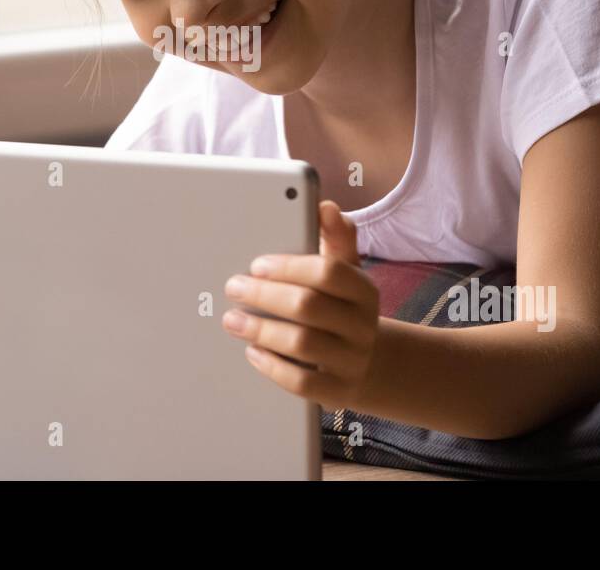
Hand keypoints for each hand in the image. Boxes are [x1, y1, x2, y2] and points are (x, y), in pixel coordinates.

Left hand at [221, 199, 380, 405]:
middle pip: (309, 306)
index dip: (289, 266)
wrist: (367, 363)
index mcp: (363, 290)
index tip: (256, 264)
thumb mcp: (344, 272)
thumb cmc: (341, 308)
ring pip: (303, 344)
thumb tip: (325, 207)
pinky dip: (273, 366)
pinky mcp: (339, 393)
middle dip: (264, 295)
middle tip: (232, 288)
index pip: (329, 271)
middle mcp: (363, 325)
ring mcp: (353, 361)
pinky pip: (303, 383)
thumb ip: (334, 238)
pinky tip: (252, 352)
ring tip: (232, 320)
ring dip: (261, 330)